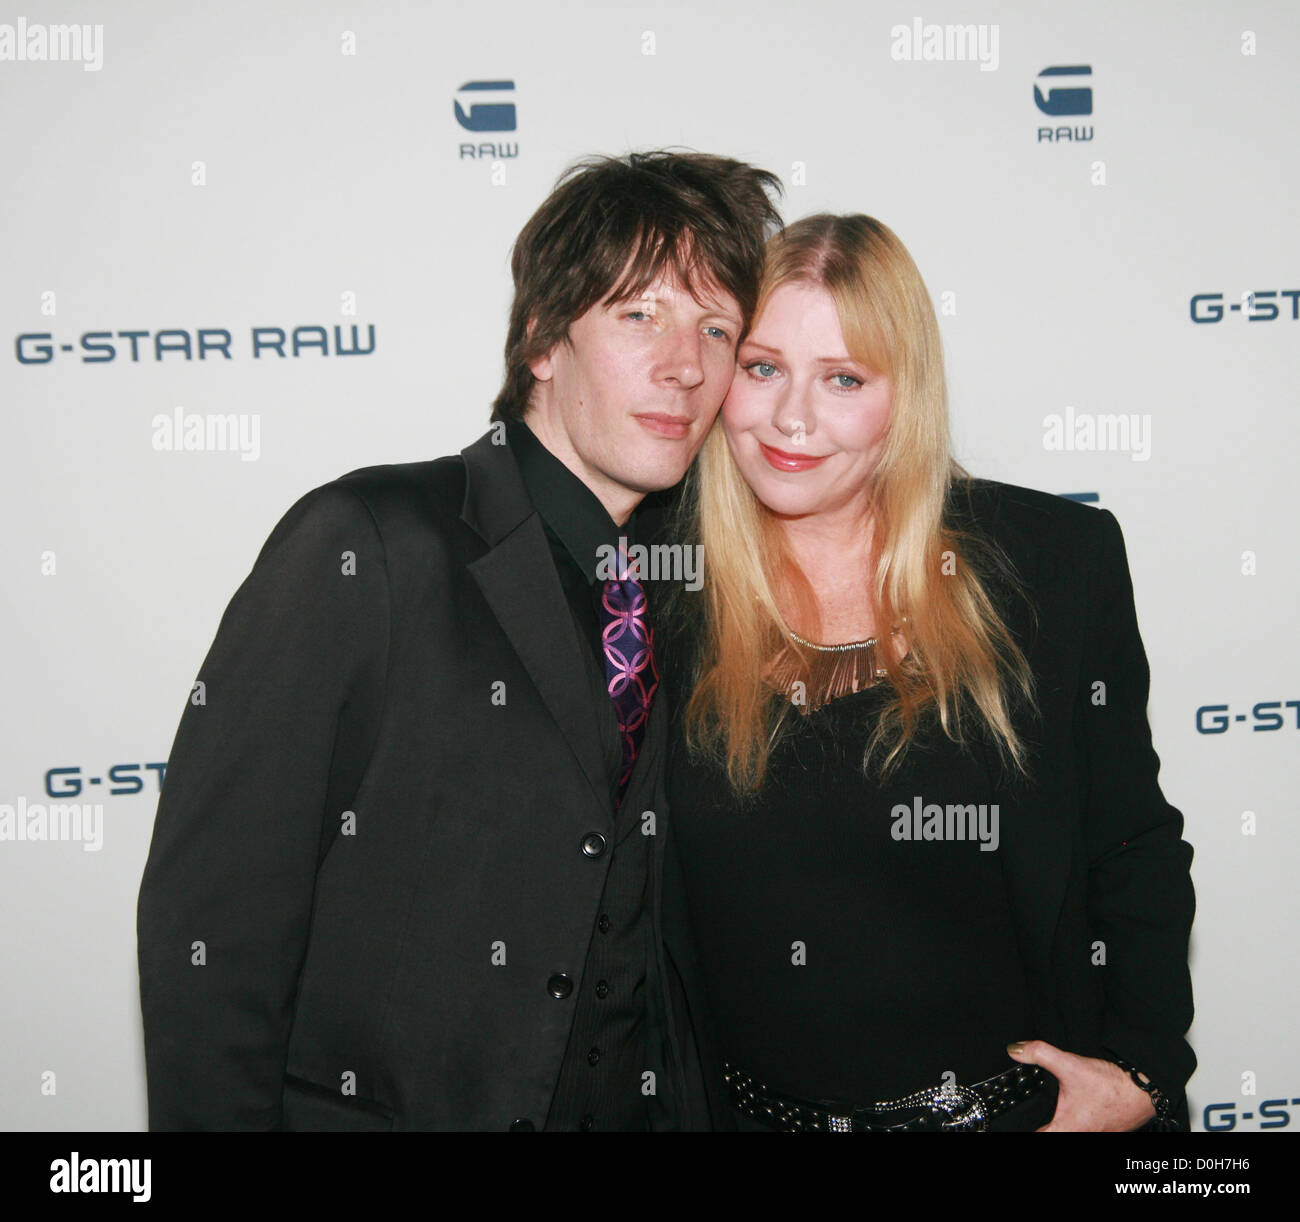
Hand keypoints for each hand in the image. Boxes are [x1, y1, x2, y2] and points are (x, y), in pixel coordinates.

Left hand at [1005, 1039, 1156, 1130]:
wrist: (1145, 1090)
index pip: (1038, 1137)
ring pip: (1070, 1132)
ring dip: (1059, 1123)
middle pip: (1052, 1134)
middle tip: (1033, 1115)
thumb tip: (1015, 1050)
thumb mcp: (1070, 1065)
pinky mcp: (1107, 1131)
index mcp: (1067, 1130)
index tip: (1013, 1124)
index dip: (1023, 1129)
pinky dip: (1076, 1122)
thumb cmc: (1112, 1086)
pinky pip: (1085, 1130)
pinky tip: (1077, 1108)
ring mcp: (1096, 1136)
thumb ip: (1040, 1054)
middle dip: (1042, 1125)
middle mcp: (1080, 1137)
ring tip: (1051, 1113)